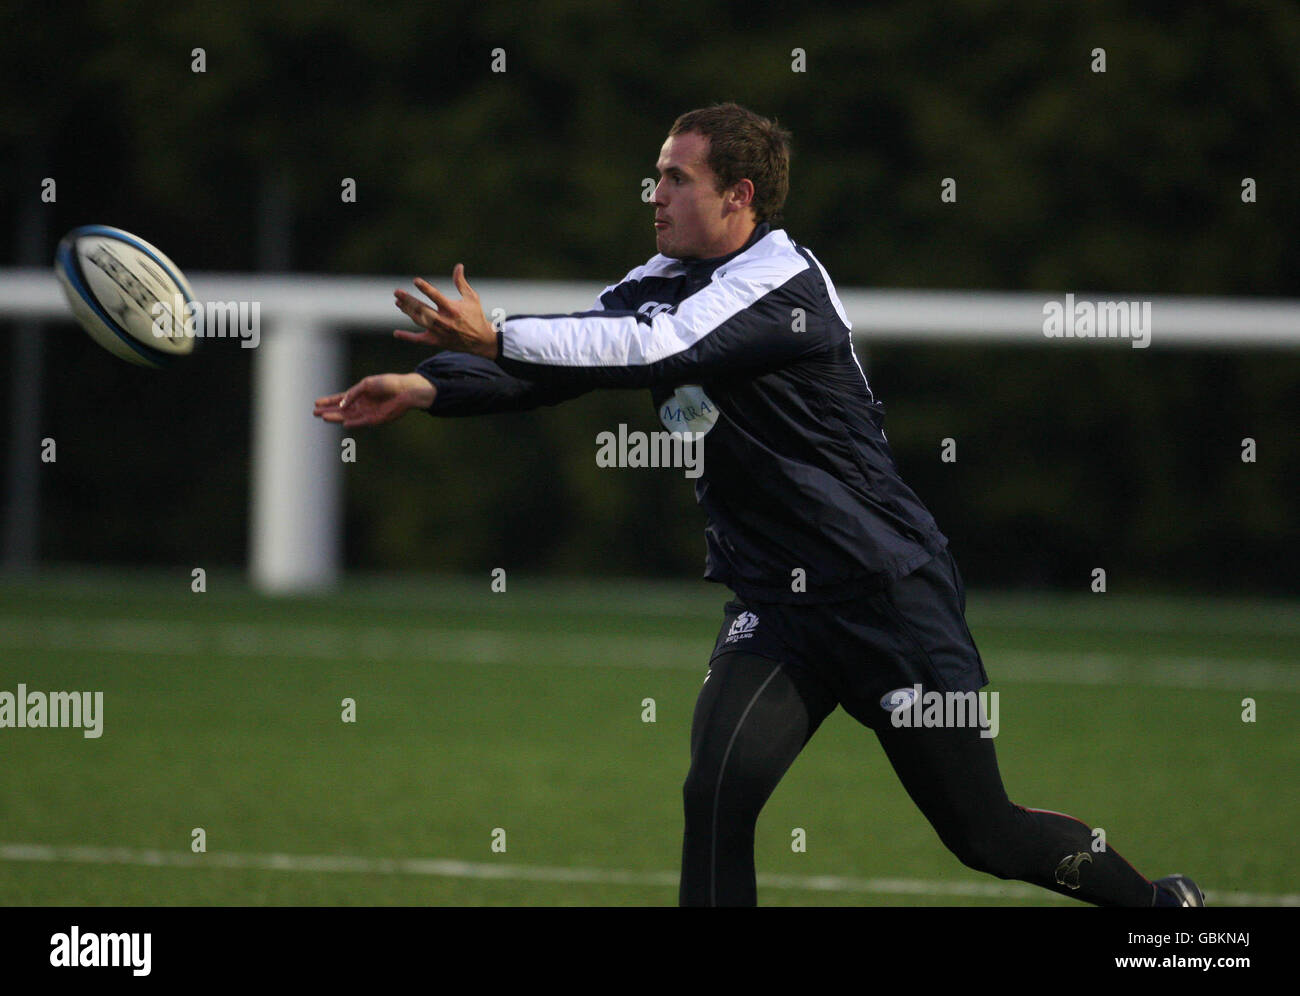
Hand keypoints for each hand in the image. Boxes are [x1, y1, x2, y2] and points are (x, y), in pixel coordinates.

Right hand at [312, 373, 435, 427]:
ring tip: (323, 416)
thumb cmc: (387, 383)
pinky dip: (353, 423)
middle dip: (328, 411)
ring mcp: (367, 412)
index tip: (317, 402)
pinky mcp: (375, 419)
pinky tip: (343, 423)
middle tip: (315, 412)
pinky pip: (361, 422)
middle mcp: (361, 404)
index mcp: (359, 394)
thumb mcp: (367, 384)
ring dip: (336, 417)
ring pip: (348, 416)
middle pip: (341, 409)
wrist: (404, 390)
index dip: (329, 401)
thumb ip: (353, 393)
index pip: (340, 398)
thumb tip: (341, 404)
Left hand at [393, 263, 497, 358]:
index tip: (415, 281)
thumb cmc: (476, 316)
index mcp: (453, 309)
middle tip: (397, 292)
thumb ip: (461, 283)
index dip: (425, 288)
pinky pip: (419, 340)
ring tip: (398, 302)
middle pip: (422, 309)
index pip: (436, 296)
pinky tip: (396, 333)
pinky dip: (408, 337)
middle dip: (409, 300)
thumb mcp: (472, 298)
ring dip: (407, 311)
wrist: (481, 341)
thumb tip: (458, 266)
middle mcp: (444, 321)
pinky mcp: (436, 341)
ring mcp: (439, 332)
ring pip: (419, 321)